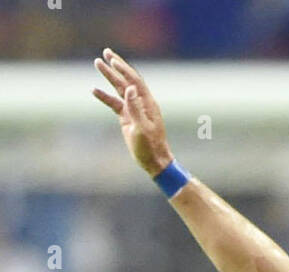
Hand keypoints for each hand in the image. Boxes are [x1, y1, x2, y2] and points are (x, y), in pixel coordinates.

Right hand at [92, 48, 172, 176]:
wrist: (154, 161)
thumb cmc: (151, 146)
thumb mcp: (142, 128)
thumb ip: (136, 109)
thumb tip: (130, 89)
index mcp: (147, 104)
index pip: (135, 81)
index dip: (124, 70)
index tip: (112, 59)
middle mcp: (141, 103)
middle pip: (126, 80)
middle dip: (116, 66)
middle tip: (105, 52)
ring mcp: (133, 110)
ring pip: (119, 89)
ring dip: (109, 76)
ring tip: (97, 63)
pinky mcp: (127, 118)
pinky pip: (114, 103)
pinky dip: (105, 96)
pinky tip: (94, 90)